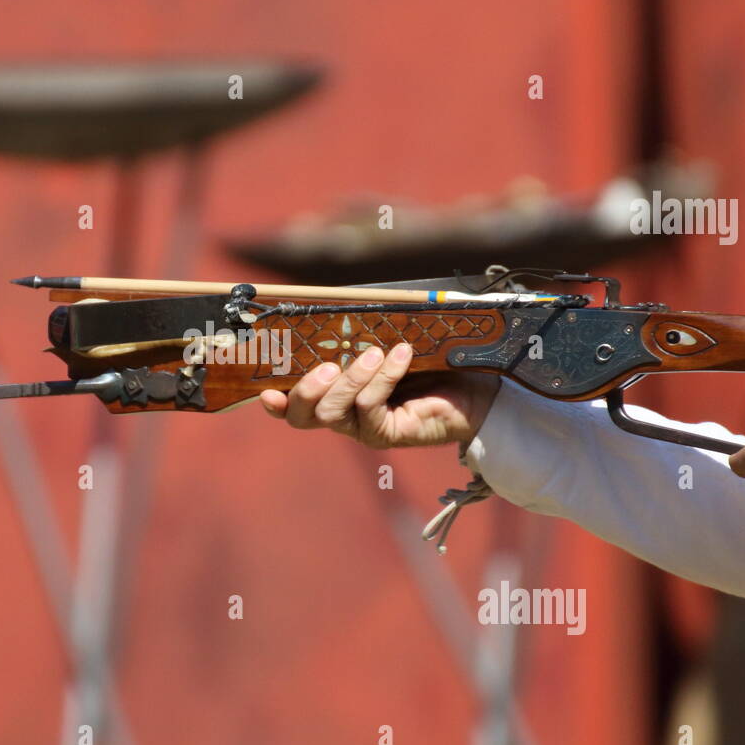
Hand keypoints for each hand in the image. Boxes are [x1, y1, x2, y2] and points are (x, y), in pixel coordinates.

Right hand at [259, 342, 501, 449]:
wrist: (479, 388)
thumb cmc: (434, 361)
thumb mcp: (390, 343)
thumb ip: (363, 335)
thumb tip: (342, 310)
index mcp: (338, 395)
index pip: (296, 406)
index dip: (277, 402)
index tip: (266, 392)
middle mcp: (346, 416)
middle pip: (304, 416)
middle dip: (305, 390)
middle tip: (326, 365)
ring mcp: (366, 429)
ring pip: (333, 414)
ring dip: (349, 380)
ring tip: (373, 354)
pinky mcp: (389, 434)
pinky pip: (370, 408)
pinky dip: (382, 378)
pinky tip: (399, 355)